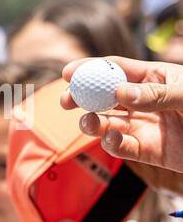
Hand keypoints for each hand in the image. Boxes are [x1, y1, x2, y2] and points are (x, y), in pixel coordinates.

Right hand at [62, 57, 182, 175]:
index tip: (68, 73)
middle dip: (83, 97)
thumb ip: (156, 94)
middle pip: (105, 96)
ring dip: (92, 122)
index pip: (117, 69)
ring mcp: (146, 127)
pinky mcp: (148, 151)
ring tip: (89, 122)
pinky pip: (122, 147)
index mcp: (156, 79)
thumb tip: (117, 91)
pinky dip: (112, 144)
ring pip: (108, 122)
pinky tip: (113, 138)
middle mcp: (146, 102)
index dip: (91, 69)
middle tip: (66, 101)